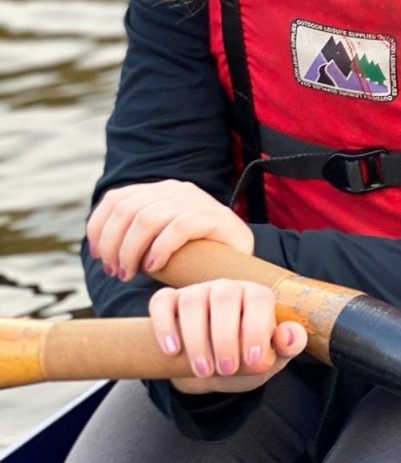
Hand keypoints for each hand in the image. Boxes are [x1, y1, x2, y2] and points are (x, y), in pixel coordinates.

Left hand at [87, 180, 254, 281]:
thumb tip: (101, 251)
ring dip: (130, 251)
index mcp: (159, 191)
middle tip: (116, 273)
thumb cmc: (192, 256)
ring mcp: (196, 201)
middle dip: (112, 245)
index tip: (98, 258)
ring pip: (147, 219)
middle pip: (127, 210)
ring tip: (130, 274)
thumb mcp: (158, 241)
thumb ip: (135, 237)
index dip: (98, 228)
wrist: (239, 260)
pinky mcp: (214, 216)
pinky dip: (159, 249)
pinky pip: (177, 228)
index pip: (116, 199)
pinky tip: (154, 267)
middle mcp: (175, 190)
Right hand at [148, 279, 307, 394]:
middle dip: (225, 337)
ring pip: (193, 300)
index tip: (253, 362)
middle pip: (225, 298)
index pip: (259, 299)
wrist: (212, 369)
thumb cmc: (245, 360)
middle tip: (225, 369)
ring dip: (196, 337)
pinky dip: (164, 324)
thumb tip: (290, 335)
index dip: (257, 329)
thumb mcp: (271, 357)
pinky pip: (162, 301)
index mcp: (256, 296)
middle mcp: (228, 288)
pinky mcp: (171, 302)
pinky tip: (172, 350)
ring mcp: (198, 292)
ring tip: (202, 369)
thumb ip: (288, 345)